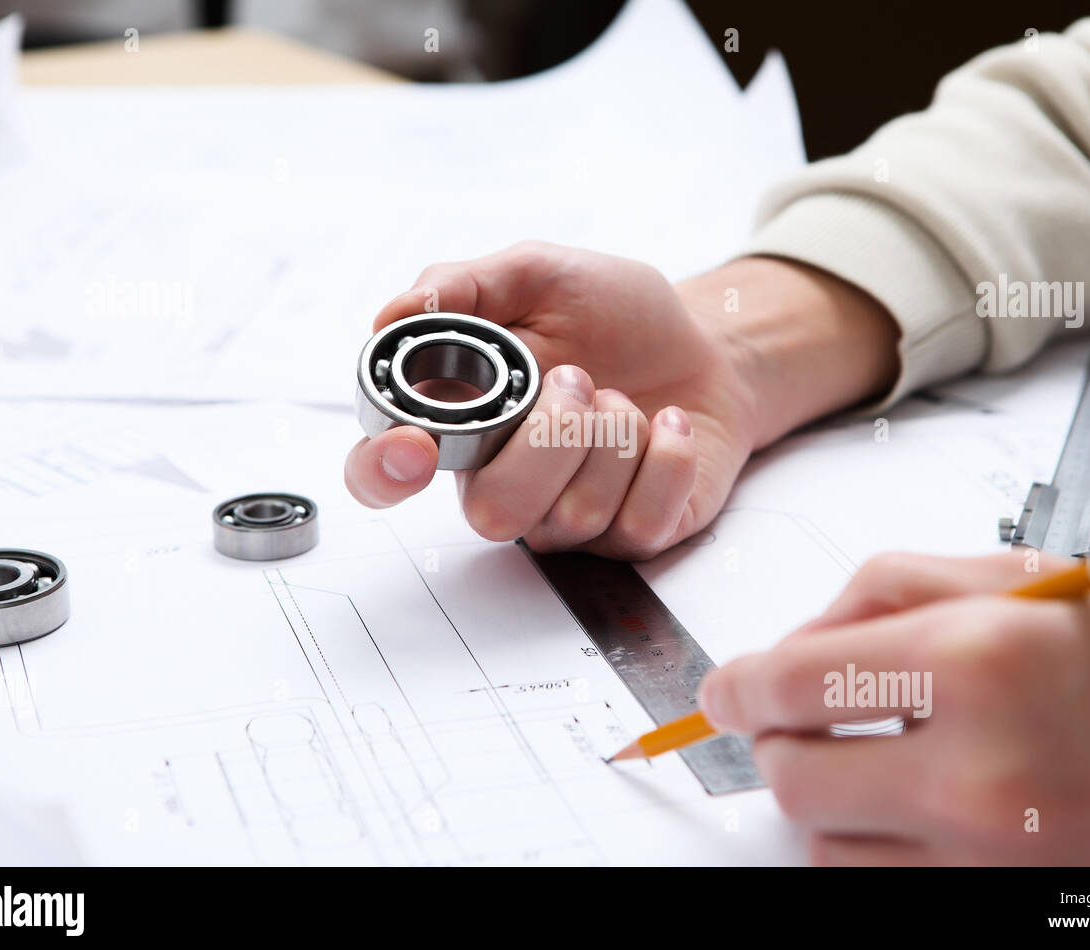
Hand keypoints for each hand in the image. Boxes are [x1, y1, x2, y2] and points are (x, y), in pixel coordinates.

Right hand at [345, 241, 899, 557]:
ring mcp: (569, 517)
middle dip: (550, 436)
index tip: (417, 447)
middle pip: (491, 511)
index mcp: (463, 423)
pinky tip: (669, 425)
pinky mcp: (633, 534)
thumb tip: (392, 315)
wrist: (708, 345)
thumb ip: (464, 287)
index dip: (384, 472)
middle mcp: (504, 481)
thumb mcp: (539, 274)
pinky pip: (640, 521)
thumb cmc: (615, 316)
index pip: (382, 476)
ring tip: (624, 395)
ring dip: (616, 432)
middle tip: (580, 377)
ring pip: (573, 513)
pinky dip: (667, 456)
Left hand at [699, 551, 1089, 863]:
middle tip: (791, 717)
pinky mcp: (1004, 906)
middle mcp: (980, 769)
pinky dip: (867, 847)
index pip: (794, 680)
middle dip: (773, 739)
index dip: (740, 684)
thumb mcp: (1025, 580)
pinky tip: (903, 806)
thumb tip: (799, 635)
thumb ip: (889, 588)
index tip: (727, 688)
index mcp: (979, 660)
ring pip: (826, 843)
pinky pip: (881, 887)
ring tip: (865, 757)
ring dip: (822, 796)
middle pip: (793, 774)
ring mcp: (993, 856)